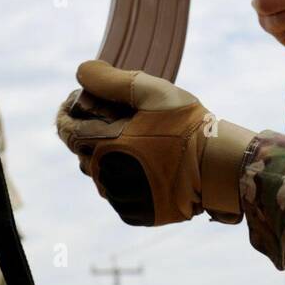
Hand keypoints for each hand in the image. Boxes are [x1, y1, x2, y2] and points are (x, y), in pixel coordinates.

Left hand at [55, 60, 254, 225]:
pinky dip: (123, 178)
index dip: (66, 114)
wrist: (218, 167)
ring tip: (133, 141)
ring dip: (107, 157)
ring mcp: (121, 198)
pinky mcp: (136, 214)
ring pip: (100, 174)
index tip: (75, 103)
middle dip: (91, 134)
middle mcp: (107, 175)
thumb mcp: (152, 91)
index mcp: (106, 144)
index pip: (67, 130)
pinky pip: (118, 193)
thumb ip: (112, 80)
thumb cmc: (187, 125)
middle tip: (114, 119)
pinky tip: (144, 164)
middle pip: (82, 152)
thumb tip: (82, 71)